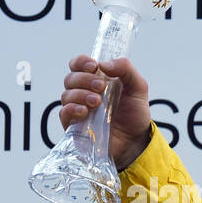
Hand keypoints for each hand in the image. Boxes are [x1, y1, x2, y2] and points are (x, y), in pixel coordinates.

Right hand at [59, 55, 151, 170]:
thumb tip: (104, 63)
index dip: (81, 62)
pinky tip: (84, 111)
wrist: (136, 141)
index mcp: (95, 80)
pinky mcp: (74, 126)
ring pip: (67, 95)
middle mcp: (83, 92)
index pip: (78, 65)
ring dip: (81, 94)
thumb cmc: (135, 114)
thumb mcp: (138, 88)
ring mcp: (77, 109)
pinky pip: (63, 113)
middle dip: (85, 79)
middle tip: (101, 87)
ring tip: (98, 102)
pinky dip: (72, 109)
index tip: (94, 66)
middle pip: (70, 78)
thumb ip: (126, 69)